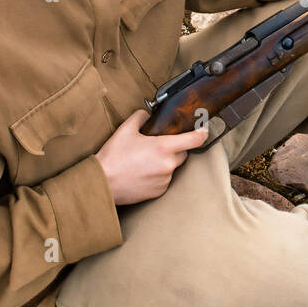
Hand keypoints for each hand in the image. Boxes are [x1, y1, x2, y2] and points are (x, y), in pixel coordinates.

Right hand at [95, 109, 209, 205]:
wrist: (103, 183)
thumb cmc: (113, 157)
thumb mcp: (125, 130)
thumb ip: (140, 117)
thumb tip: (146, 114)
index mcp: (163, 147)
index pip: (194, 140)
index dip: (202, 133)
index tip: (204, 130)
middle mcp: (168, 165)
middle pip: (182, 154)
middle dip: (174, 149)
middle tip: (156, 147)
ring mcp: (165, 180)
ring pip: (172, 167)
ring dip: (164, 163)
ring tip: (144, 162)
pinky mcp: (159, 192)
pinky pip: (164, 180)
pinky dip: (158, 176)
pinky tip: (142, 173)